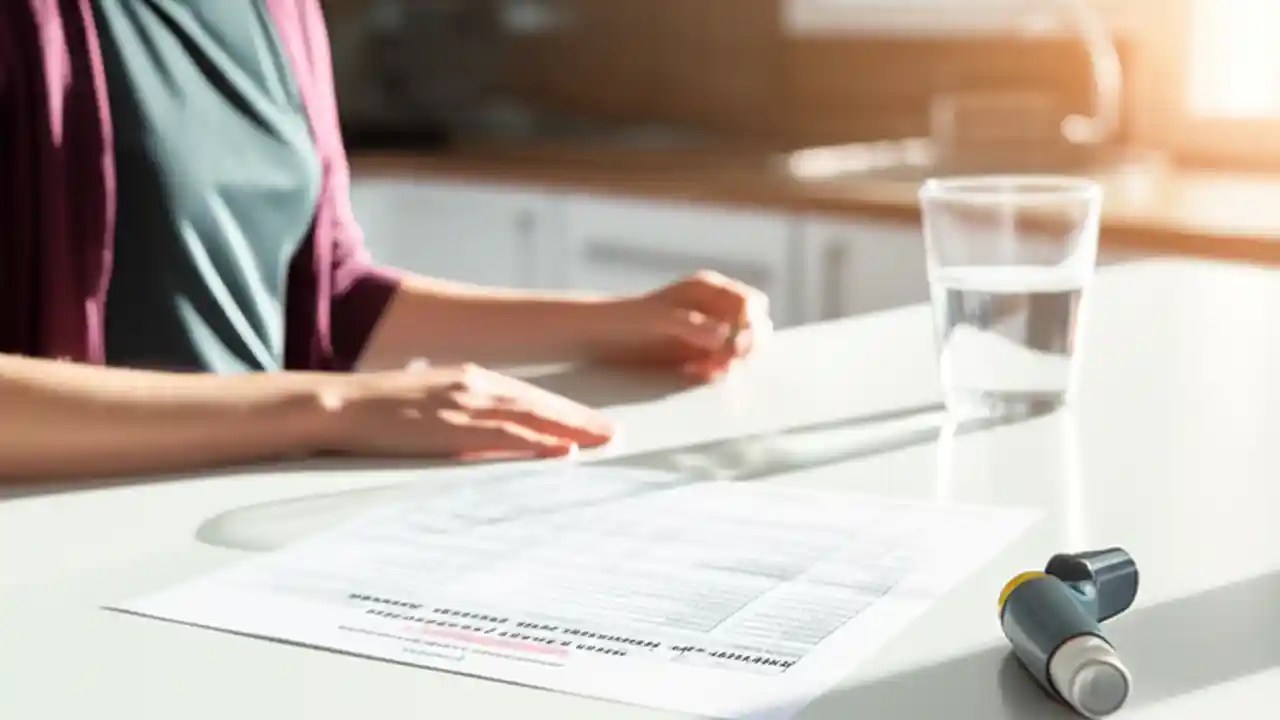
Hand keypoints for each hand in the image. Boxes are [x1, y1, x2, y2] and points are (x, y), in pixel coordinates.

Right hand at [319, 363, 614, 459]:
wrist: (338, 405)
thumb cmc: (376, 409)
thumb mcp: (428, 404)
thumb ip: (461, 415)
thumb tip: (486, 435)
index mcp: (468, 379)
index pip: (528, 397)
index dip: (564, 412)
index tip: (592, 424)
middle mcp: (473, 385)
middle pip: (539, 404)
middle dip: (579, 419)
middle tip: (613, 434)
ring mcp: (464, 404)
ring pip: (530, 417)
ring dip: (570, 430)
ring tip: (602, 441)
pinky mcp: (451, 426)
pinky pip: (504, 436)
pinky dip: (536, 441)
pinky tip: (560, 450)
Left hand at [589, 271, 771, 381]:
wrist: (602, 337)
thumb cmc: (627, 319)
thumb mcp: (658, 319)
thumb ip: (692, 325)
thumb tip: (726, 337)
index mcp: (709, 289)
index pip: (752, 303)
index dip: (750, 324)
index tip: (735, 346)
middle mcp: (716, 308)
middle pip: (757, 326)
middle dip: (748, 346)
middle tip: (725, 362)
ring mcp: (711, 332)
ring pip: (745, 348)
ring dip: (735, 363)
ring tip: (709, 370)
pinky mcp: (701, 354)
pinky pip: (725, 365)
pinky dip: (718, 373)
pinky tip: (695, 374)